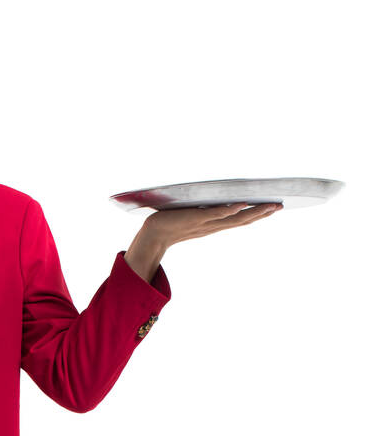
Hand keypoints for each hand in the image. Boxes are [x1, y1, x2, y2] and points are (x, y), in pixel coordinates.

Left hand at [143, 201, 282, 249]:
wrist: (154, 235)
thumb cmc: (172, 224)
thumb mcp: (193, 217)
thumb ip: (206, 211)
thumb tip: (217, 200)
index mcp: (215, 225)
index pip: (241, 220)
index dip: (259, 214)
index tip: (276, 207)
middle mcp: (214, 226)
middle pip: (243, 220)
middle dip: (263, 213)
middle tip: (282, 206)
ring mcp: (206, 223)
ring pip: (234, 218)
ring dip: (253, 212)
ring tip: (270, 206)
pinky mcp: (195, 219)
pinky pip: (216, 214)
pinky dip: (229, 210)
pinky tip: (241, 204)